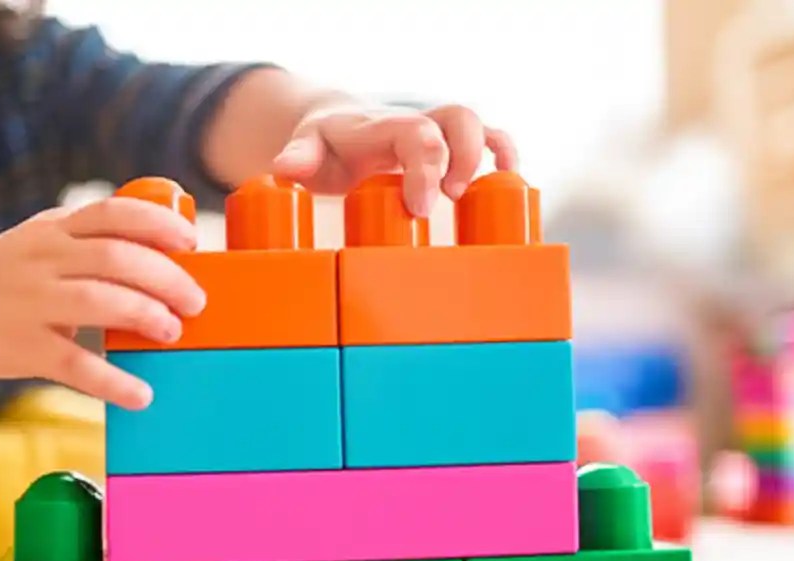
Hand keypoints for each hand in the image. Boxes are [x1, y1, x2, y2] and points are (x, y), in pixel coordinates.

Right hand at [0, 198, 205, 409]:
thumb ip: (92, 240)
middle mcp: (42, 259)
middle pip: (116, 258)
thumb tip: (169, 256)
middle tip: (195, 302)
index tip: (192, 242)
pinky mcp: (22, 348)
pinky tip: (140, 394)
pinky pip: (74, 366)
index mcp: (54, 229)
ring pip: (98, 302)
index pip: (114, 213)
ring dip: (145, 316)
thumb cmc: (6, 272)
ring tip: (172, 332)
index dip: (159, 224)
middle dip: (166, 278)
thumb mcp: (42, 240)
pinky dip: (113, 382)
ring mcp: (30, 303)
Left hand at [271, 103, 516, 216]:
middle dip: (461, 159)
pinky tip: (508, 177)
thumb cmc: (324, 146)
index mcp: (380, 127)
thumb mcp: (305, 150)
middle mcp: (412, 123)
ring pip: (473, 121)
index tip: (421, 209)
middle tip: (449, 199)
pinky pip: (487, 135)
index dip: (425, 168)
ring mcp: (433, 131)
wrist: (335, 127)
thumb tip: (285, 168)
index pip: (413, 133)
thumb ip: (298, 157)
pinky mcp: (448, 144)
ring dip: (485, 154)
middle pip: (453, 118)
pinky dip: (503, 151)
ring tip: (473, 195)